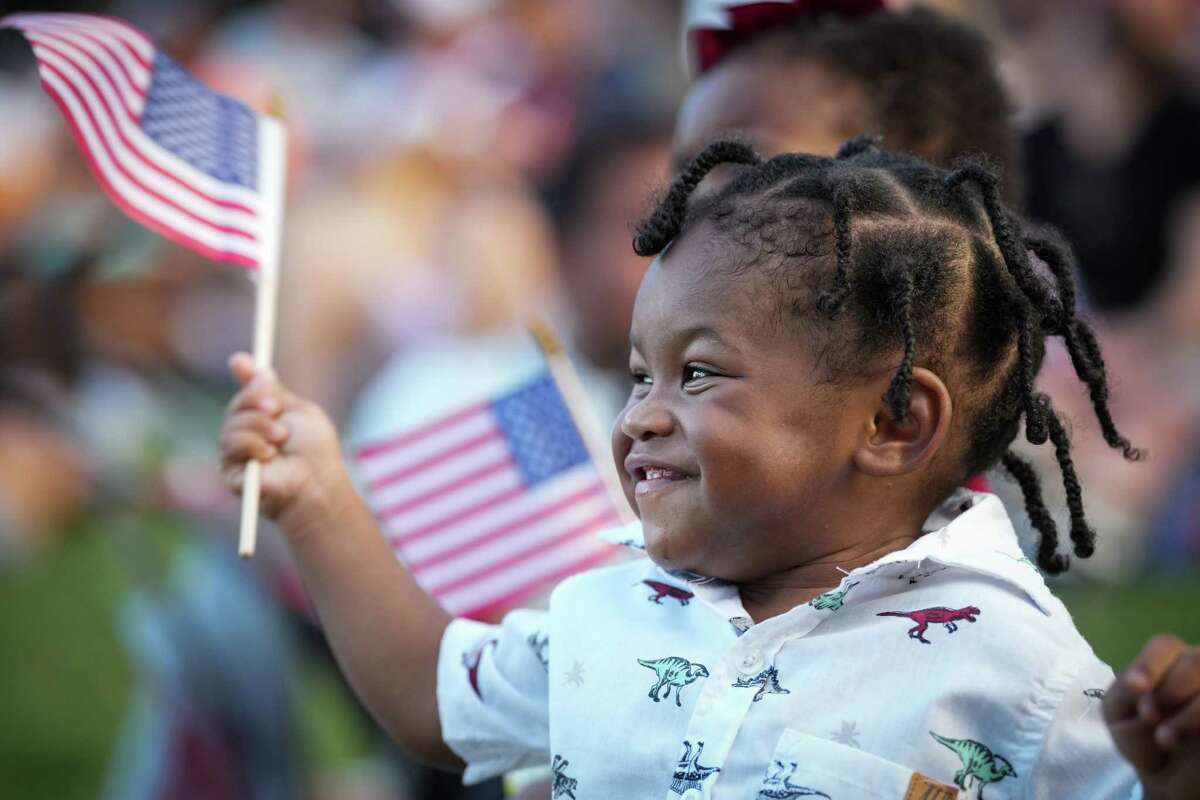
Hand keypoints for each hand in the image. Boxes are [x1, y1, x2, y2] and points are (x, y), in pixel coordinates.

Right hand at [220, 352, 347, 527]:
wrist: (317, 482)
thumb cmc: (314, 451)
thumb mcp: (299, 412)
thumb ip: (276, 392)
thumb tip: (255, 367)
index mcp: (264, 417)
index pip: (247, 392)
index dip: (243, 375)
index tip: (240, 360)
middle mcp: (246, 433)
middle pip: (236, 405)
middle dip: (254, 400)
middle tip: (274, 408)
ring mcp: (236, 453)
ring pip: (231, 425)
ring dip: (259, 426)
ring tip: (281, 438)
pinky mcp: (231, 472)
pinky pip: (231, 446)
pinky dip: (252, 445)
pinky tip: (269, 454)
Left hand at [1104, 634, 1199, 799]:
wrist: (1176, 780)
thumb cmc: (1145, 741)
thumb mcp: (1123, 723)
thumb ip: (1127, 704)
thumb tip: (1146, 699)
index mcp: (1168, 662)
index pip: (1164, 646)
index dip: (1150, 664)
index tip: (1136, 686)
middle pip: (1195, 662)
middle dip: (1170, 692)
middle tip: (1151, 719)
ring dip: (1191, 714)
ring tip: (1166, 740)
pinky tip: (1196, 742)